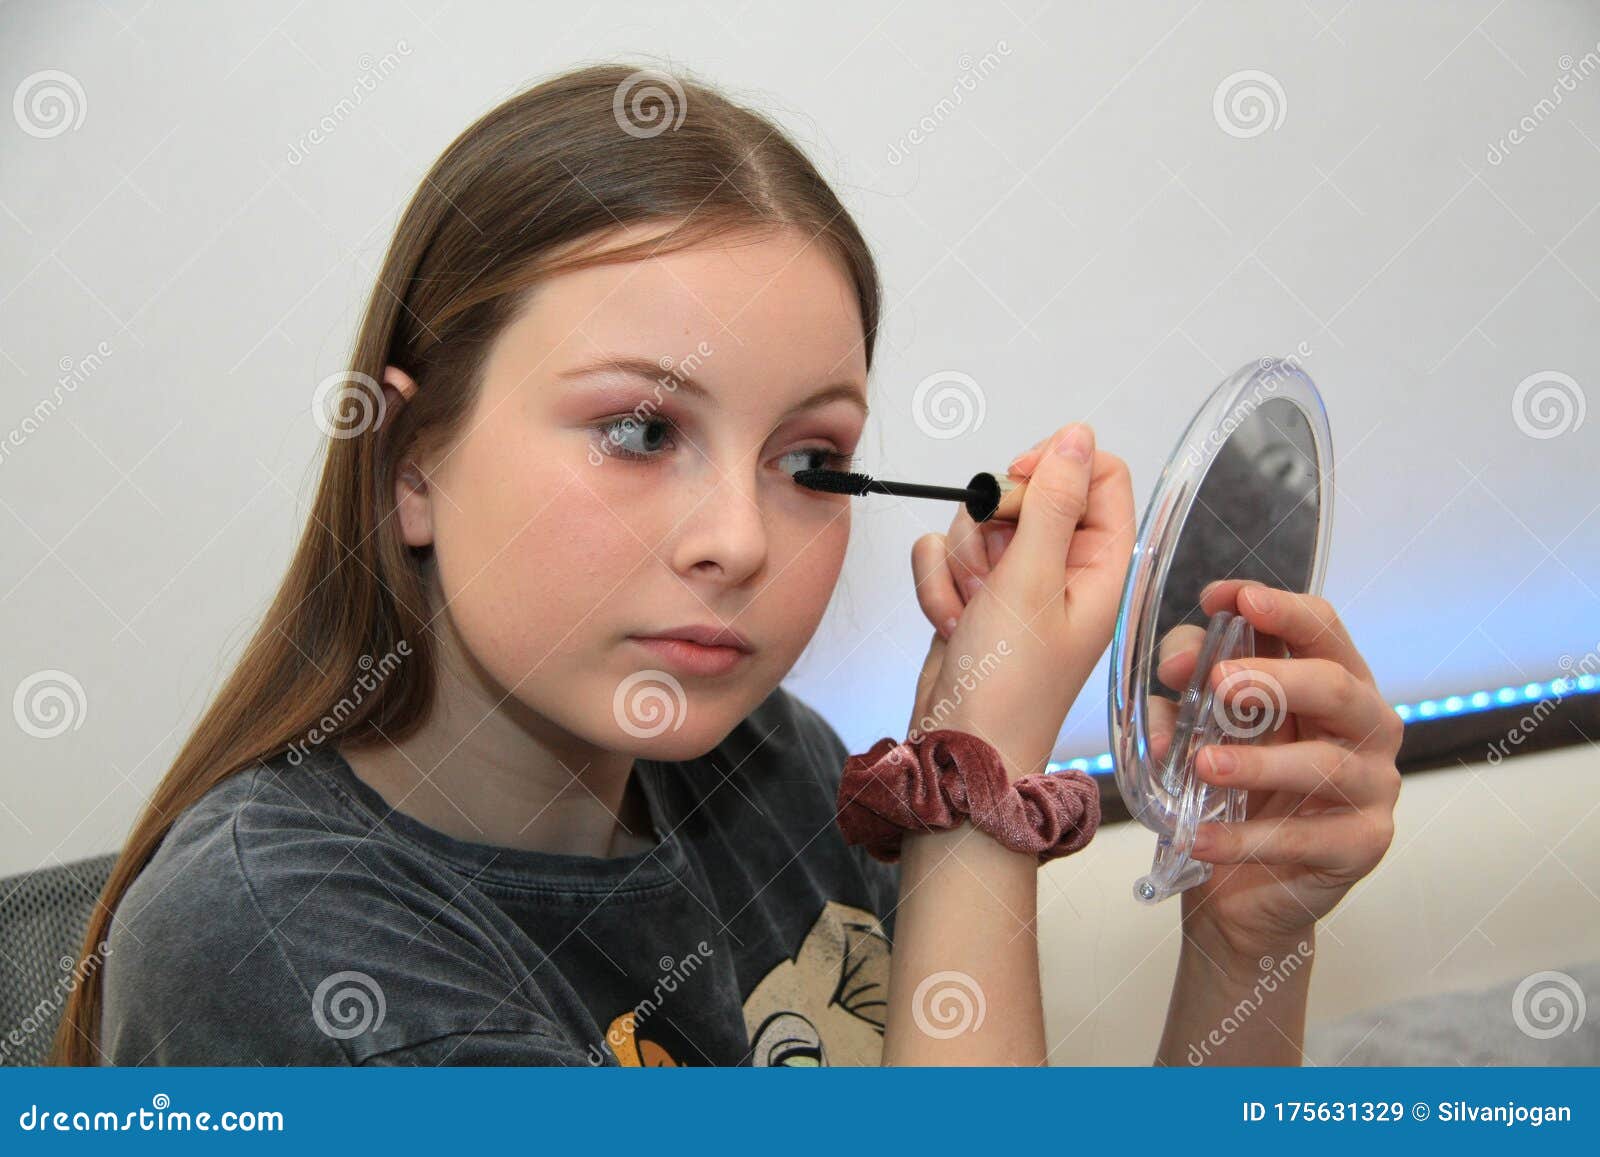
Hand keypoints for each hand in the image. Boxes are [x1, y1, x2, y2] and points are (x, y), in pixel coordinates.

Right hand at [906, 423, 1134, 779]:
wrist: (960, 750)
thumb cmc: (1009, 686)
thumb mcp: (1031, 582)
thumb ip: (1052, 501)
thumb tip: (1076, 435)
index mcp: (1102, 565)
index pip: (1098, 474)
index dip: (1054, 464)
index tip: (1015, 480)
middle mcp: (1064, 570)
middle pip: (1027, 493)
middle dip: (992, 527)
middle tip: (993, 572)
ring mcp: (1017, 585)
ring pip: (979, 524)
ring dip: (961, 564)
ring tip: (972, 613)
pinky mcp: (975, 598)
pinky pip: (946, 556)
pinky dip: (939, 586)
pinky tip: (951, 624)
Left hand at [1154, 581, 1402, 960]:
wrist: (1239, 887)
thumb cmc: (1232, 790)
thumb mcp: (1208, 725)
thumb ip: (1191, 687)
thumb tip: (1176, 666)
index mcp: (1334, 682)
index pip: (1322, 628)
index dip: (1278, 608)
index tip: (1226, 598)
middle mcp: (1366, 727)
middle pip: (1337, 686)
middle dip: (1277, 677)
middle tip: (1221, 679)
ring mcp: (1371, 787)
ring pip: (1325, 764)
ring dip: (1260, 762)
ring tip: (1205, 764)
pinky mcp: (1360, 846)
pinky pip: (1304, 839)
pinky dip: (1245, 839)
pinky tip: (1201, 837)